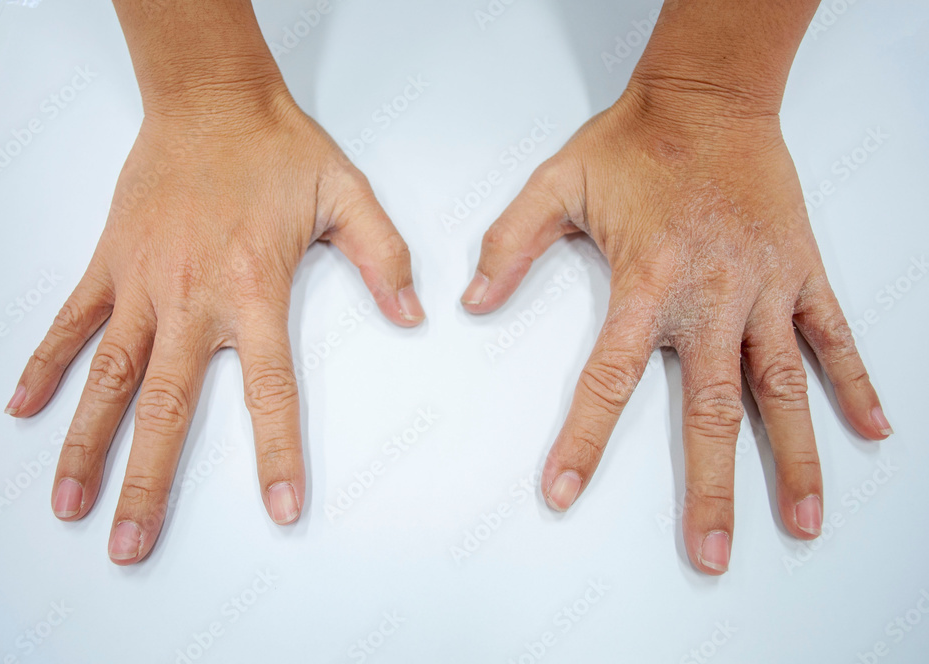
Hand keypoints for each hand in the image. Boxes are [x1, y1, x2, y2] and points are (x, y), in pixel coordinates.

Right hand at [6, 92, 423, 563]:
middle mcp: (192, 297)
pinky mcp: (111, 263)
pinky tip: (23, 406)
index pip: (269, 391)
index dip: (277, 454)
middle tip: (132, 543)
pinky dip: (46, 364)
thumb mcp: (348, 197)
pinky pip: (71, 321)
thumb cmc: (276, 148)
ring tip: (69, 502)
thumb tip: (413, 315)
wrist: (211, 99)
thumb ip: (383, 259)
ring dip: (86, 443)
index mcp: (254, 289)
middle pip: (167, 407)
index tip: (280, 508)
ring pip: (109, 378)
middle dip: (148, 482)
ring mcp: (144, 283)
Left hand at [461, 80, 889, 573]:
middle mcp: (711, 297)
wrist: (710, 96)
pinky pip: (834, 336)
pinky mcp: (801, 272)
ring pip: (783, 389)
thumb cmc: (637, 139)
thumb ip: (511, 245)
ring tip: (802, 522)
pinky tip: (870, 431)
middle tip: (711, 553)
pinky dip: (854, 383)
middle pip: (712, 411)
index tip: (565, 493)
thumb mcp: (556, 184)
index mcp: (648, 283)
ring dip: (795, 458)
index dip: (585, 441)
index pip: (609, 380)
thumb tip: (473, 301)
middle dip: (710, 489)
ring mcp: (765, 289)